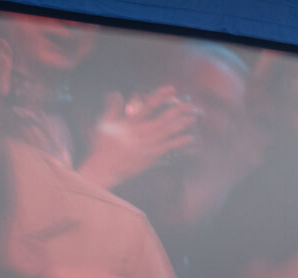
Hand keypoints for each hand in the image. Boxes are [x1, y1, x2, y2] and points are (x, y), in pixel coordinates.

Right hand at [77, 87, 197, 189]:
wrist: (106, 168)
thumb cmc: (103, 146)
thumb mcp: (105, 124)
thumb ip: (112, 107)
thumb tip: (116, 93)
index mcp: (132, 123)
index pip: (149, 106)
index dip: (161, 96)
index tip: (171, 89)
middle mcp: (142, 133)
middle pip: (164, 119)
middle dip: (178, 110)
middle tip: (191, 104)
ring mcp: (149, 145)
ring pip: (168, 132)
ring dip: (182, 124)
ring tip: (193, 117)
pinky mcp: (152, 156)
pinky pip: (169, 148)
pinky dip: (179, 142)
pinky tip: (190, 138)